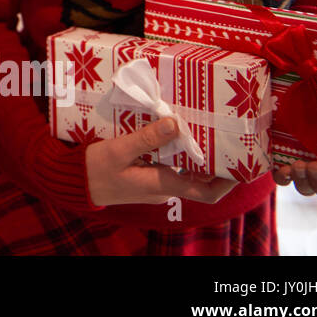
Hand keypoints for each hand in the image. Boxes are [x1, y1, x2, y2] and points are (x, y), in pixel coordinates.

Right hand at [85, 118, 237, 206]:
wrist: (75, 182)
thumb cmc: (95, 170)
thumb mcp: (118, 150)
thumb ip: (147, 138)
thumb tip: (176, 124)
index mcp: (163, 184)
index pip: (208, 192)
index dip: (229, 182)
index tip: (242, 163)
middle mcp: (165, 186)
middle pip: (201, 178)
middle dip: (215, 158)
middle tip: (223, 132)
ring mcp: (157, 182)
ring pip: (187, 169)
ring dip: (195, 151)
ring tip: (201, 125)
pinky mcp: (147, 176)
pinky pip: (171, 165)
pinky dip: (177, 150)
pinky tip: (173, 131)